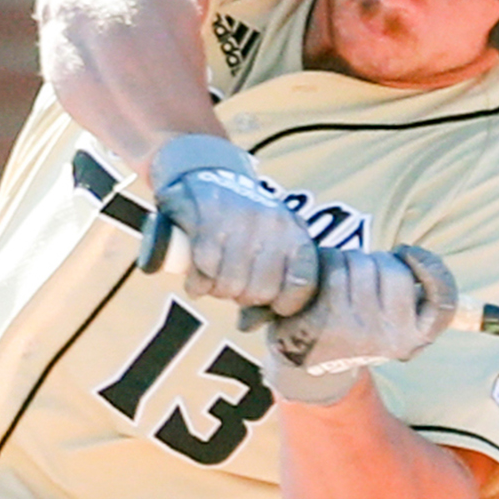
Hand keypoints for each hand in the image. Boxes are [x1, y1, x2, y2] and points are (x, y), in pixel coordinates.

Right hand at [144, 134, 318, 316]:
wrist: (208, 173)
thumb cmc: (242, 226)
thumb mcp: (269, 246)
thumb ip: (271, 286)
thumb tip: (249, 325)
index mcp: (295, 233)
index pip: (300, 284)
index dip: (281, 304)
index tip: (264, 302)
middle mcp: (273, 223)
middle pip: (259, 291)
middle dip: (240, 297)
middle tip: (230, 287)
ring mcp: (241, 218)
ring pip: (229, 283)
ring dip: (215, 290)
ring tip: (212, 280)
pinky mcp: (207, 215)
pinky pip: (204, 266)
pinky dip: (197, 280)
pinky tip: (197, 276)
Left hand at [265, 246, 457, 404]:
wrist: (303, 358)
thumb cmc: (353, 328)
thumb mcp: (391, 323)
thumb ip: (414, 299)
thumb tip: (428, 268)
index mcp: (413, 339)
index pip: (443, 302)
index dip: (432, 268)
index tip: (409, 253)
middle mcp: (390, 339)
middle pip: (395, 271)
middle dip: (377, 260)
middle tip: (361, 274)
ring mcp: (357, 331)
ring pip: (361, 263)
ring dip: (348, 258)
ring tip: (338, 276)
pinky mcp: (324, 321)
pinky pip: (333, 268)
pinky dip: (326, 261)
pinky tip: (319, 276)